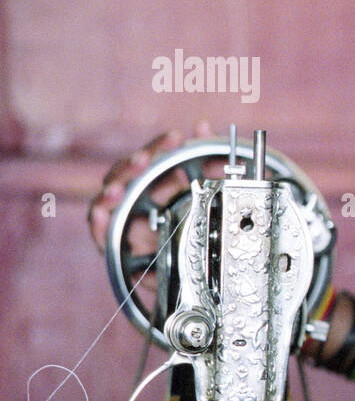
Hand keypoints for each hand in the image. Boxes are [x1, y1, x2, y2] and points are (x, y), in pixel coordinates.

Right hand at [87, 121, 214, 253]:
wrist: (193, 274)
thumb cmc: (195, 230)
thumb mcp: (209, 193)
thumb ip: (208, 160)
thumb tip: (202, 126)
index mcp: (155, 186)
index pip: (150, 160)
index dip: (160, 147)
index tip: (175, 137)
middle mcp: (136, 202)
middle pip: (126, 176)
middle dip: (134, 166)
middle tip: (145, 159)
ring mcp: (125, 224)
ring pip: (109, 201)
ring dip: (114, 190)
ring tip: (119, 186)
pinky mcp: (119, 250)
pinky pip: (102, 234)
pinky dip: (99, 223)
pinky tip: (103, 211)